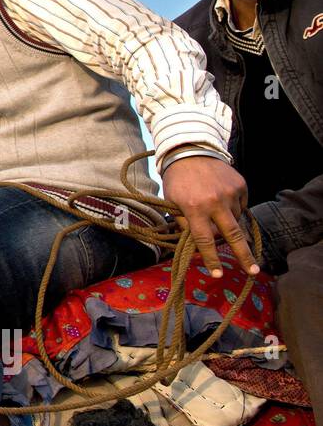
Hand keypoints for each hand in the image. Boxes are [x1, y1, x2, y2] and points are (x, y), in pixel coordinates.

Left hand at [161, 155, 257, 278]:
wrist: (191, 151)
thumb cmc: (178, 181)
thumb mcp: (172, 203)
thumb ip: (185, 223)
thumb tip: (198, 245)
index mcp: (194, 207)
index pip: (204, 239)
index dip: (210, 258)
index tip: (217, 274)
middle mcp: (215, 202)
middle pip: (232, 235)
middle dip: (243, 255)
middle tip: (253, 271)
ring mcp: (231, 193)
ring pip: (235, 219)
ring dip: (228, 222)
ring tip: (214, 210)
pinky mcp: (241, 185)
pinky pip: (241, 205)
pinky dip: (233, 207)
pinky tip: (222, 198)